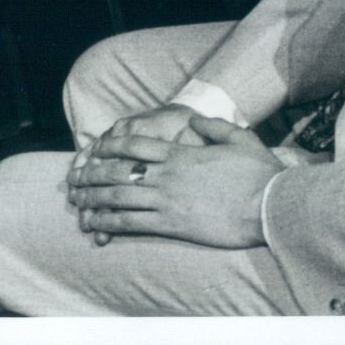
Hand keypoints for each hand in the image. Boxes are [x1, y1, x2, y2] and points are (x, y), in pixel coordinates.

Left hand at [68, 114, 283, 248]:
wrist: (270, 206)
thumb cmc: (259, 174)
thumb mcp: (239, 139)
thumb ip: (214, 126)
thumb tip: (195, 119)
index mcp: (182, 153)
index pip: (135, 145)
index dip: (110, 146)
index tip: (94, 148)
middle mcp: (168, 175)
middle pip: (119, 171)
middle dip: (92, 174)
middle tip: (73, 179)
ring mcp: (168, 201)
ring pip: (119, 198)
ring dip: (94, 199)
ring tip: (76, 202)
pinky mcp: (173, 226)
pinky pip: (132, 224)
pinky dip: (108, 223)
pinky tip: (94, 225)